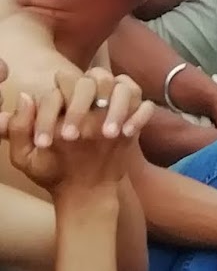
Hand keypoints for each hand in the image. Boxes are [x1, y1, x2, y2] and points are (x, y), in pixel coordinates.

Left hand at [0, 69, 152, 193]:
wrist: (84, 190)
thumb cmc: (53, 170)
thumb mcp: (26, 158)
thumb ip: (17, 129)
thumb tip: (25, 97)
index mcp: (62, 101)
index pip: (56, 92)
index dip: (48, 116)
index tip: (44, 144)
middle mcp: (89, 97)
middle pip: (90, 80)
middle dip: (80, 106)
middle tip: (73, 137)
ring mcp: (113, 105)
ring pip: (121, 85)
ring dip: (115, 107)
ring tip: (107, 135)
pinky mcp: (134, 116)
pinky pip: (144, 104)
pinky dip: (138, 115)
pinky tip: (127, 134)